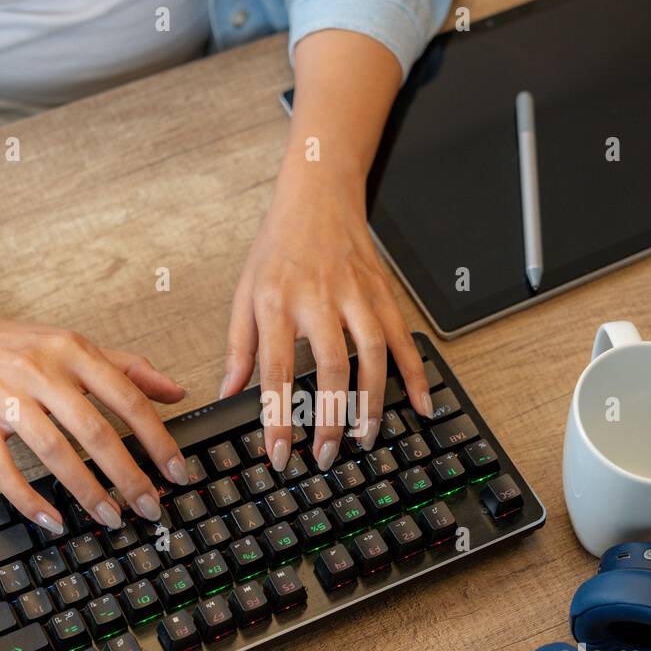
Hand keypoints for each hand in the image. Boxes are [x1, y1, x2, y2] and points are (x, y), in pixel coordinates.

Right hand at [0, 305, 187, 532]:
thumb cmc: (15, 344)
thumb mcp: (74, 344)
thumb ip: (128, 367)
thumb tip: (178, 392)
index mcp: (73, 351)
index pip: (128, 398)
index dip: (158, 439)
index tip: (178, 472)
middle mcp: (41, 372)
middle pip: (95, 431)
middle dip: (129, 475)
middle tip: (151, 507)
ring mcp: (5, 398)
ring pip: (54, 452)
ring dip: (88, 491)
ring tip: (112, 518)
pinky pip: (3, 469)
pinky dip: (28, 499)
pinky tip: (54, 520)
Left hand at [220, 165, 432, 473]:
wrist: (318, 195)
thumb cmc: (278, 247)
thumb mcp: (244, 292)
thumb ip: (239, 347)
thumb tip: (228, 393)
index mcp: (277, 302)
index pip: (276, 371)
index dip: (278, 417)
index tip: (281, 454)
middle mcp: (318, 298)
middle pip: (330, 366)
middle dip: (331, 417)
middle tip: (328, 455)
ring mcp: (356, 295)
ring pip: (372, 353)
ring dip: (372, 401)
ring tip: (366, 436)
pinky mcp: (382, 294)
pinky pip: (403, 338)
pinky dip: (416, 373)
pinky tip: (422, 404)